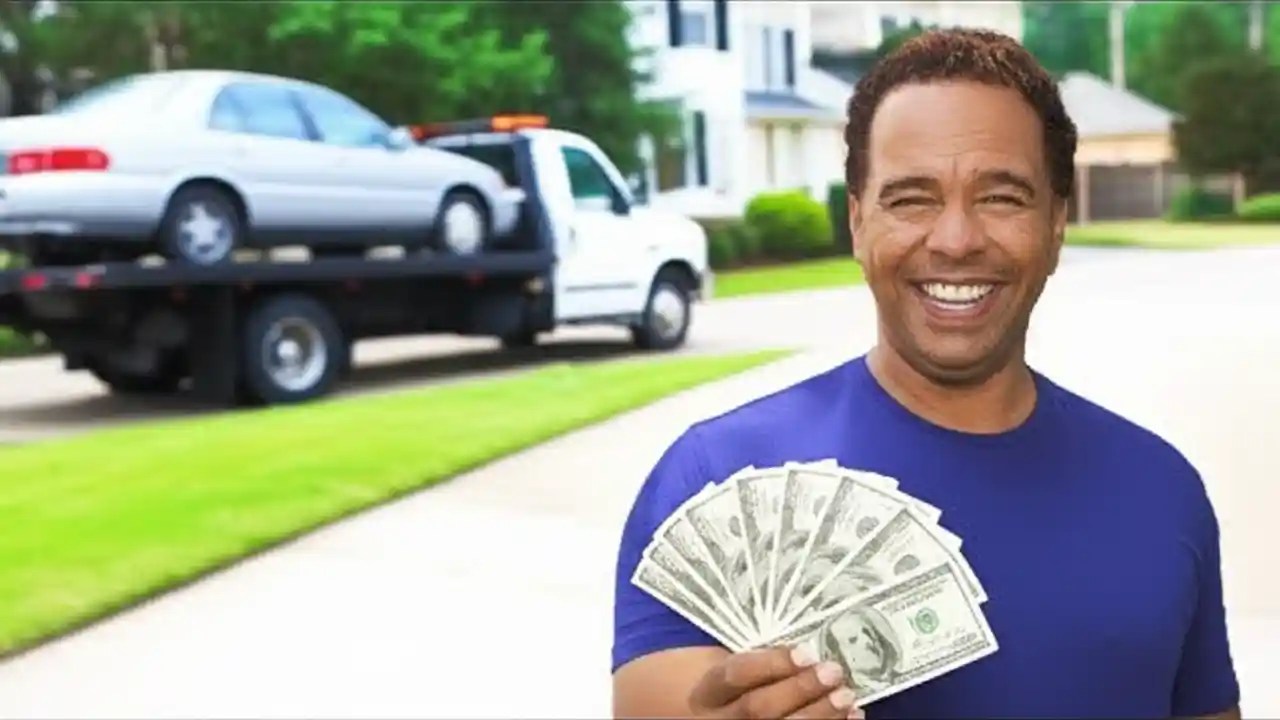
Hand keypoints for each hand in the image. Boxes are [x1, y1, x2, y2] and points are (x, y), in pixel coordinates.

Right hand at [688, 645, 861, 718]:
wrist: (688, 718)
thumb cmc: (713, 690)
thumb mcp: (715, 667)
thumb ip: (750, 662)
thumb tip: (802, 654)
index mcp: (706, 692)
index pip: (736, 676)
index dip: (772, 664)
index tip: (806, 652)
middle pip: (759, 709)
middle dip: (800, 690)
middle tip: (833, 672)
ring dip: (819, 715)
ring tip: (846, 696)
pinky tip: (851, 718)